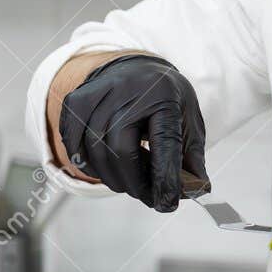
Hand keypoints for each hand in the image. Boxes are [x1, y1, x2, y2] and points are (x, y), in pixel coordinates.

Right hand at [57, 55, 207, 211]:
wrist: (138, 69)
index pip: (163, 142)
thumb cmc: (166, 100)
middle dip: (134, 183)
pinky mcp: (77, 101)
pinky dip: (88, 165)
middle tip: (147, 195)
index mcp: (164, 95)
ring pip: (95, 151)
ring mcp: (99, 94)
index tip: (167, 203)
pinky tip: (106, 167)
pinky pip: (74, 144)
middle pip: (121, 150)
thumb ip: (191, 157)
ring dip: (113, 178)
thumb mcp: (189, 121)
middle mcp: (129, 90)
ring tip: (131, 181)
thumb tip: (197, 190)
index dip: (164, 178)